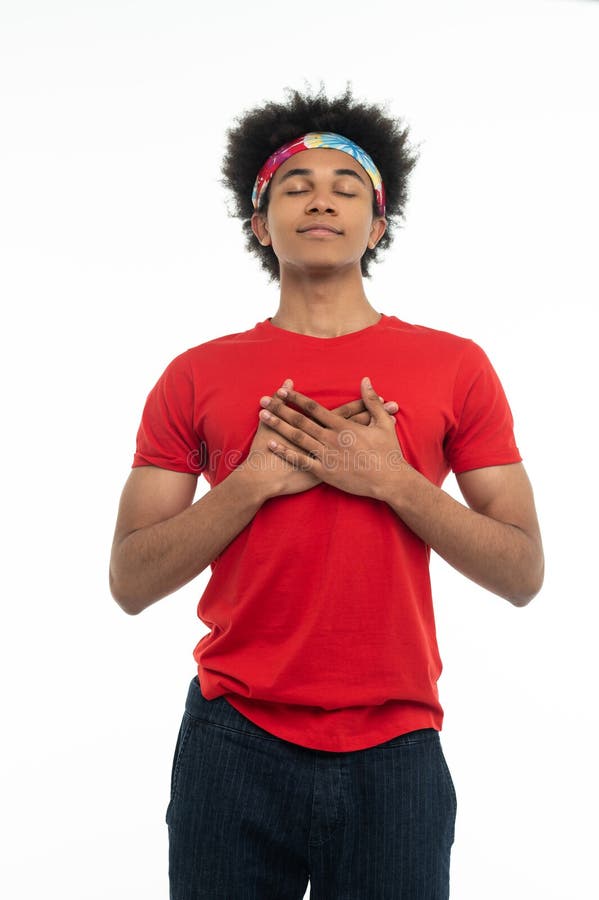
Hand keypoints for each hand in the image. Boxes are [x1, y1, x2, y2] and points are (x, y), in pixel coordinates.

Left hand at [258, 377, 406, 497]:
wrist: (390, 480)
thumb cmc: (388, 452)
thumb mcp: (383, 423)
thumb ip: (371, 401)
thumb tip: (365, 380)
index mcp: (343, 426)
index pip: (314, 408)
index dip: (297, 399)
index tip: (283, 390)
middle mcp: (331, 439)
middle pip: (300, 421)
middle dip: (281, 409)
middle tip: (264, 401)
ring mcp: (327, 456)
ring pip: (297, 438)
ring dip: (279, 427)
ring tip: (263, 417)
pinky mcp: (325, 472)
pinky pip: (301, 460)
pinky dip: (285, 452)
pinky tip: (272, 444)